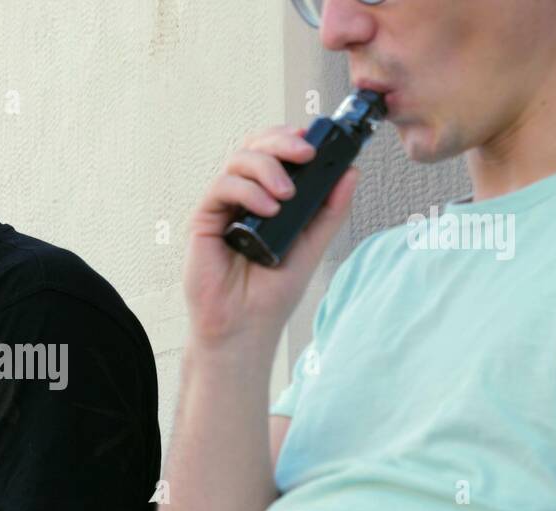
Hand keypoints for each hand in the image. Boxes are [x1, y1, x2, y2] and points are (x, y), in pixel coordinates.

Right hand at [184, 125, 357, 346]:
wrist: (245, 326)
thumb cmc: (271, 294)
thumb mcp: (312, 245)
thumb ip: (330, 210)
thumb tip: (350, 172)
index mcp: (267, 199)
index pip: (275, 155)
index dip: (290, 140)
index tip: (315, 142)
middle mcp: (244, 198)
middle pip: (255, 147)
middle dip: (281, 142)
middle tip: (305, 153)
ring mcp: (223, 207)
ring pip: (239, 161)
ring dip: (268, 168)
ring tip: (286, 195)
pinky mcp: (204, 220)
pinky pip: (222, 187)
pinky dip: (248, 191)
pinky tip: (267, 209)